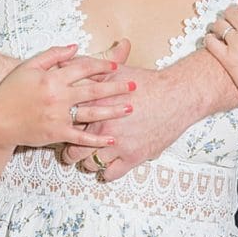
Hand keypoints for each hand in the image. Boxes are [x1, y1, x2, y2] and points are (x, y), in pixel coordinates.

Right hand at [0, 44, 135, 150]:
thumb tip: (75, 47)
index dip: (101, 67)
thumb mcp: (29, 66)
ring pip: (92, 114)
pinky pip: (81, 138)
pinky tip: (112, 138)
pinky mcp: (56, 134)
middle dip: (116, 88)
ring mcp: (58, 117)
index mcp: (53, 78)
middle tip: (134, 86)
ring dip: (113, 111)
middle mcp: (59, 97)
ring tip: (129, 109)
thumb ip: (53, 55)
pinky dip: (97, 139)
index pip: (84, 68)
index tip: (116, 67)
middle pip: (93, 90)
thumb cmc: (11, 91)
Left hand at [61, 61, 194, 180]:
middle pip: (73, 149)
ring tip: (89, 157)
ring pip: (89, 164)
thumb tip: (68, 62)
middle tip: (72, 149)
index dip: (62, 127)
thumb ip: (89, 69)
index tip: (62, 128)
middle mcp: (103, 126)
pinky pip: (110, 174)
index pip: (67, 122)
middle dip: (70, 151)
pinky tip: (107, 164)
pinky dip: (106, 172)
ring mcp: (117, 144)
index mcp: (96, 105)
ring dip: (87, 162)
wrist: (175, 96)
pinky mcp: (132, 157)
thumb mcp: (114, 71)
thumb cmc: (147, 82)